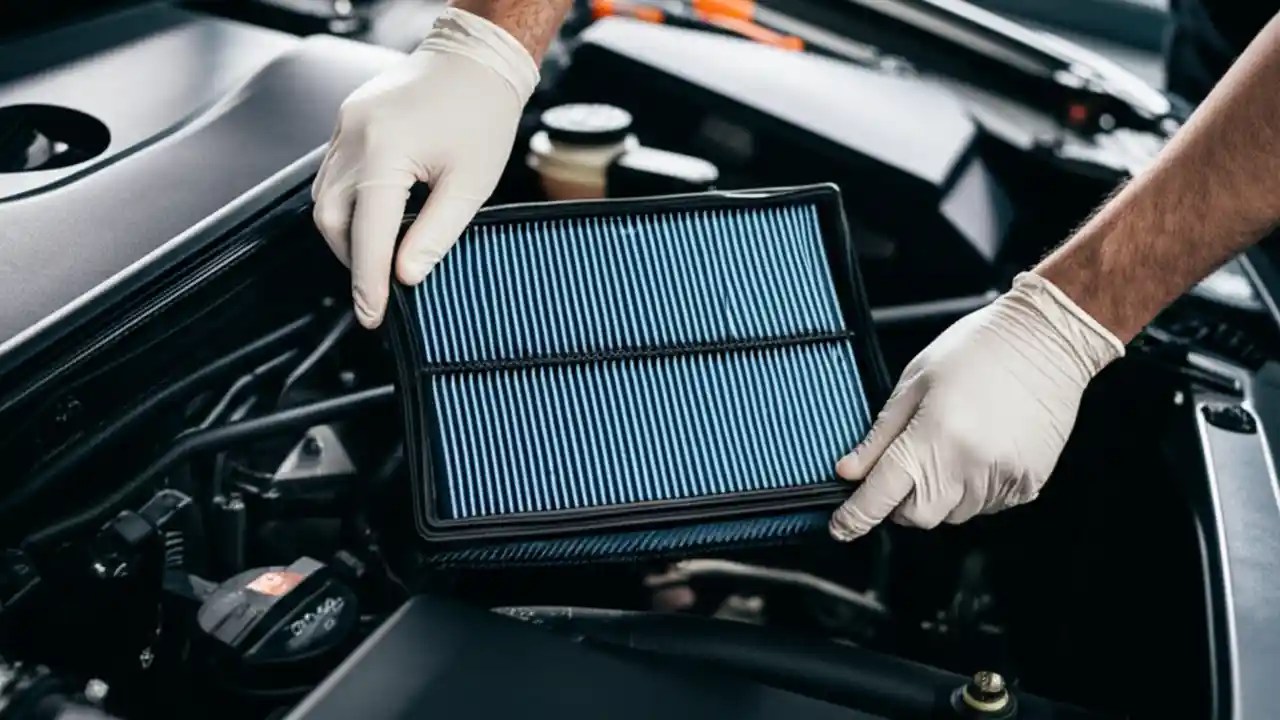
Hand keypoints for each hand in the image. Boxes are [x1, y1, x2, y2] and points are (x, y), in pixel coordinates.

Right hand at [312, 8, 538, 327]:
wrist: (477, 58)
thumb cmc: (481, 113)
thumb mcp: (470, 184)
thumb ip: (435, 234)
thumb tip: (407, 276)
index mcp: (385, 152)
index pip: (367, 235)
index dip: (368, 282)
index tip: (372, 314)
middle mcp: (354, 137)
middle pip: (331, 219)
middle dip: (352, 259)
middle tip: (379, 287)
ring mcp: (345, 126)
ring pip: (325, 198)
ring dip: (348, 233)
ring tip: (379, 256)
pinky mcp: (347, 121)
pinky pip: (333, 173)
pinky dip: (349, 203)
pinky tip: (377, 217)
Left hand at [829, 272, 1124, 540]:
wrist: (1048, 338)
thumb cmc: (979, 349)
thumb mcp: (915, 382)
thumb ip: (880, 435)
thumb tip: (849, 471)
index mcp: (935, 437)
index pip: (883, 495)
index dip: (855, 516)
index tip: (840, 527)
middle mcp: (970, 466)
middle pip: (918, 517)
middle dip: (901, 501)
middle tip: (905, 465)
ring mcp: (1003, 479)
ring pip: (953, 513)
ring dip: (940, 493)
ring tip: (953, 442)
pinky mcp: (1029, 484)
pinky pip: (987, 505)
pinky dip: (973, 488)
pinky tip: (980, 448)